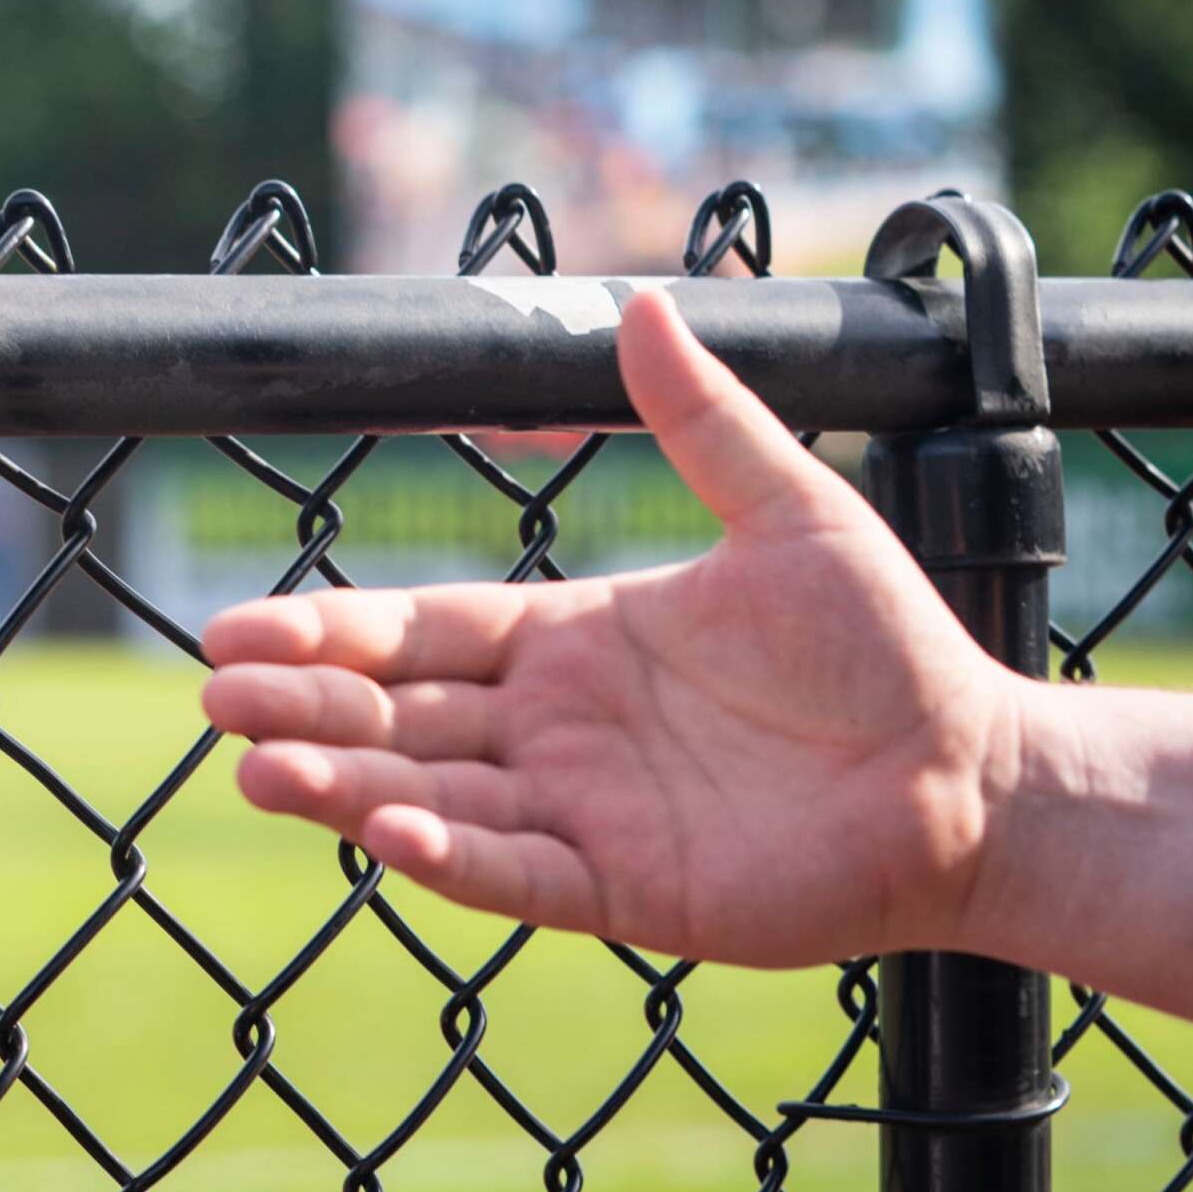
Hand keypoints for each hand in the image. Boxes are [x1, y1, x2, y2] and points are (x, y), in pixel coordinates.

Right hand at [198, 288, 1028, 965]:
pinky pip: (515, 874)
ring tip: (260, 769)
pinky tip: (385, 834)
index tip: (237, 626)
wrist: (978, 776)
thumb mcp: (792, 514)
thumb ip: (702, 422)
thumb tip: (642, 300)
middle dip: (303, 706)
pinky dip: (448, 859)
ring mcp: (579, 813)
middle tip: (214, 697)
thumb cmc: (886, 647)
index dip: (329, 630)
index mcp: (567, 641)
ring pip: (428, 797)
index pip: (418, 632)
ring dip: (343, 785)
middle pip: (396, 716)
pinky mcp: (623, 891)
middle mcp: (551, 730)